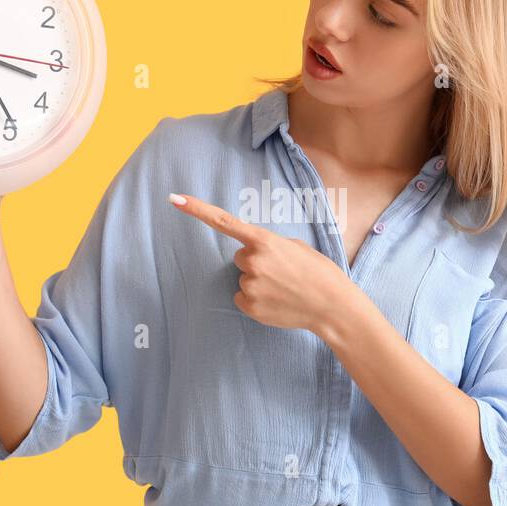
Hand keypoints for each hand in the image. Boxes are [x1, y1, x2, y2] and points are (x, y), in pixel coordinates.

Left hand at [169, 192, 356, 336]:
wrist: (332, 305)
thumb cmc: (318, 271)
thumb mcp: (294, 247)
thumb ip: (268, 244)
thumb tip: (251, 253)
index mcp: (264, 240)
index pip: (223, 221)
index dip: (197, 210)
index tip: (174, 199)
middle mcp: (252, 260)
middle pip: (240, 257)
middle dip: (256, 262)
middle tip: (282, 271)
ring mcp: (249, 285)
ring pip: (243, 278)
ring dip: (259, 282)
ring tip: (284, 288)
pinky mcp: (249, 306)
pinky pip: (242, 298)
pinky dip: (257, 300)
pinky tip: (277, 301)